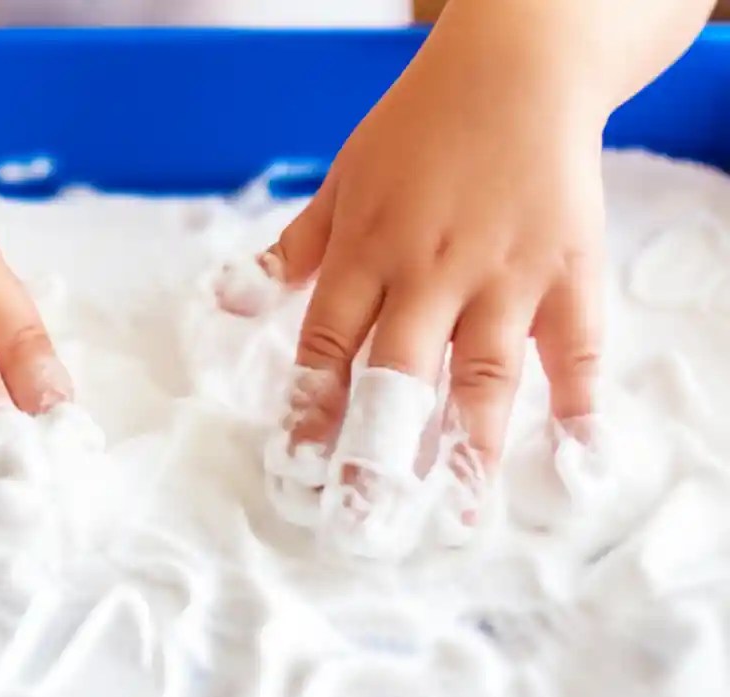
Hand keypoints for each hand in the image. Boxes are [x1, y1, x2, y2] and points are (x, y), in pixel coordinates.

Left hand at [264, 27, 606, 479]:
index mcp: (366, 252)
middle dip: (378, 449)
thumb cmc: (417, 131)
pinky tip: (574, 457)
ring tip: (456, 510)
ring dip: (468, 446)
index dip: (310, 409)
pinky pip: (575, 349)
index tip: (295, 469)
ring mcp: (504, 276)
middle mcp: (430, 273)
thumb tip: (227, 303)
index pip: (328, 344)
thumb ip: (290, 252)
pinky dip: (579, 403)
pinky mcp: (568, 273)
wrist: (517, 72)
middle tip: (364, 516)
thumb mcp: (341, 183)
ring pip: (482, 373)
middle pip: (397, 373)